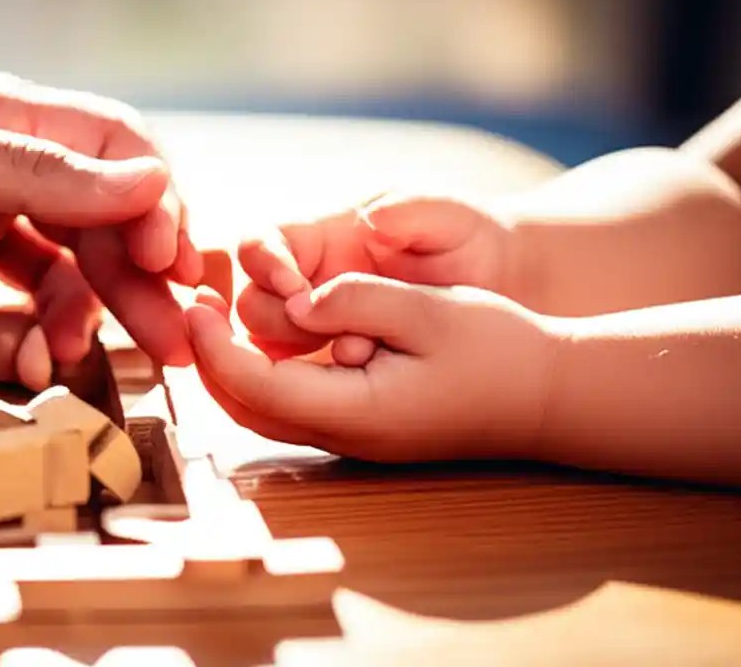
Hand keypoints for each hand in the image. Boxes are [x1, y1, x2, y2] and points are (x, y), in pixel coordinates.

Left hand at [0, 65, 201, 364]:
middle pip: (97, 227)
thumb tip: (152, 180)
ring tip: (60, 358)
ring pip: (60, 287)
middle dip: (137, 284)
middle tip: (171, 342)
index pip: (108, 148)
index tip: (166, 262)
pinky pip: (4, 333)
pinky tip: (11, 365)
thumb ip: (27, 170)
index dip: (151, 202)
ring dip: (77, 325)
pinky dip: (21, 353)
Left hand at [185, 275, 560, 461]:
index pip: (257, 385)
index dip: (215, 346)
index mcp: (357, 411)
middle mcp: (346, 435)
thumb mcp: (429, 310)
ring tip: (216, 315)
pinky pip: (291, 405)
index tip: (193, 302)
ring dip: (231, 368)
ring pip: (263, 412)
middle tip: (191, 306)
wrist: (549, 396)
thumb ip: (357, 302)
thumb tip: (298, 303)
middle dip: (209, 360)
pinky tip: (264, 334)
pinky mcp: (362, 426)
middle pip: (246, 408)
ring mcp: (352, 437)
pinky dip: (261, 373)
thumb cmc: (499, 350)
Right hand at [235, 194, 516, 361]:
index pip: (261, 245)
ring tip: (351, 359)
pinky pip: (296, 383)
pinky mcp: (334, 368)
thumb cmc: (473, 241)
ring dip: (286, 359)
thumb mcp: (451, 217)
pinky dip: (304, 389)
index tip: (296, 289)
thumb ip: (412, 210)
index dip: (265, 265)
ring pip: (267, 349)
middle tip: (317, 334)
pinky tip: (345, 391)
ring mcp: (318, 329)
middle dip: (272, 319)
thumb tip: (370, 219)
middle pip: (252, 302)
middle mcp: (308, 285)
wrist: (506, 289)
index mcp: (322, 239)